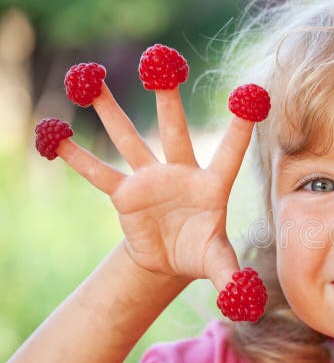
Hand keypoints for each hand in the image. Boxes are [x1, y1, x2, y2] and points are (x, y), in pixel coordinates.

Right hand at [56, 83, 253, 290]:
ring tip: (89, 76)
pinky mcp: (124, 194)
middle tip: (161, 61)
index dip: (240, 127)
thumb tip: (247, 301)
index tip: (251, 92)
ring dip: (110, 110)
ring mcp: (150, 179)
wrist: (169, 262)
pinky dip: (76, 156)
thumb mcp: (218, 265)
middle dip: (168, 99)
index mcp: (213, 186)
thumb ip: (232, 277)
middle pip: (175, 131)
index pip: (230, 151)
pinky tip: (54, 135)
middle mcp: (181, 173)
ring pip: (129, 139)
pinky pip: (98, 172)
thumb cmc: (201, 254)